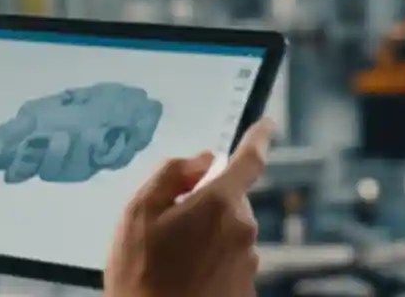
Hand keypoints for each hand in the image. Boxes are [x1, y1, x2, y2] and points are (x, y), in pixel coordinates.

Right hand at [105, 119, 274, 296]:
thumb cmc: (140, 277)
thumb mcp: (137, 215)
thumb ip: (172, 175)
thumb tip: (203, 160)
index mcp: (219, 203)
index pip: (249, 160)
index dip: (259, 138)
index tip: (267, 125)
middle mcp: (242, 229)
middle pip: (230, 200)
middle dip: (206, 204)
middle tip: (168, 227)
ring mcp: (248, 262)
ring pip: (229, 232)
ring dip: (206, 237)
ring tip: (170, 263)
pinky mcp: (246, 288)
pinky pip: (230, 262)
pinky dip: (210, 265)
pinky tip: (184, 280)